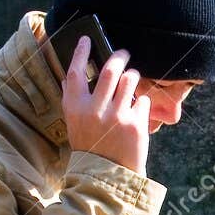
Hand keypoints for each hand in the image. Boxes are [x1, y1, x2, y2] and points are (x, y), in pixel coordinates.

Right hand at [62, 37, 149, 175]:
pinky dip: (141, 102)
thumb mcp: (75, 123)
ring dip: (133, 77)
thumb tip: (71, 76)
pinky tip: (137, 111)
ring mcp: (116, 116)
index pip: (75, 72)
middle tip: (123, 54)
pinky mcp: (136, 123)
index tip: (86, 39)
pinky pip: (143, 100)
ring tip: (132, 82)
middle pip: (110, 70)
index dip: (80, 52)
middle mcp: (94, 109)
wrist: (108, 175)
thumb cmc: (91, 146)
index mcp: (75, 108)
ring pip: (130, 80)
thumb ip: (74, 100)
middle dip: (119, 56)